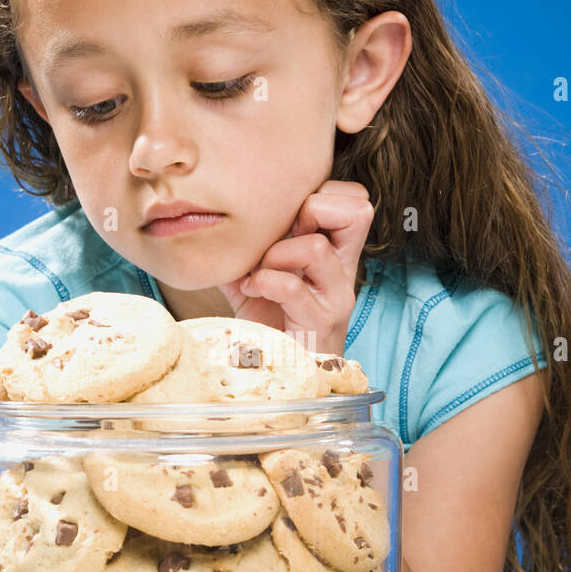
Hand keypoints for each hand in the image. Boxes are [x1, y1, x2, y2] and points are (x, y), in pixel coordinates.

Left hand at [217, 180, 374, 354]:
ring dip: (277, 253)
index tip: (290, 220)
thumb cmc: (273, 323)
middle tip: (283, 236)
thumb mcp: (260, 274)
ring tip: (261, 271)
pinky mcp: (319, 324)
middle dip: (311, 211)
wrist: (282, 376)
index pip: (354, 200)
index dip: (321, 195)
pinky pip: (291, 287)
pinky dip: (264, 282)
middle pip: (359, 211)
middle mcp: (344, 272)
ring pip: (316, 247)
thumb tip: (211, 219)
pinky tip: (252, 290)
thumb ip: (248, 246)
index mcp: (336, 254)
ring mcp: (336, 298)